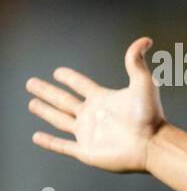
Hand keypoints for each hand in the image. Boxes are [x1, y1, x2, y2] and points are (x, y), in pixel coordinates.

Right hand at [27, 37, 165, 172]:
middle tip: (31, 83)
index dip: (69, 78)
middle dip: (47, 92)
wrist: (152, 144)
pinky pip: (62, 146)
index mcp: (103, 99)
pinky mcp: (86, 151)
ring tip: (31, 104)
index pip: (80, 85)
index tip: (58, 72)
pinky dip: (49, 142)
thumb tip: (145, 40)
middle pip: (63, 100)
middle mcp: (93, 115)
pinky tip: (37, 137)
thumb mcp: (143, 84)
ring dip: (45, 112)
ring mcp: (88, 133)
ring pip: (60, 120)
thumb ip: (136, 62)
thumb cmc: (150, 116)